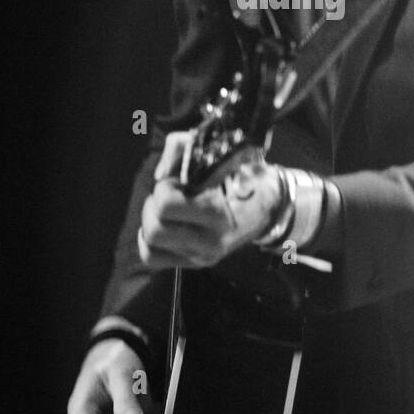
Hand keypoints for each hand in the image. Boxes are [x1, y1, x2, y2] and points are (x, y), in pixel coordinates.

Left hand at [136, 129, 284, 269]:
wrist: (267, 208)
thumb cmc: (241, 176)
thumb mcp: (219, 153)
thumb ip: (182, 148)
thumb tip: (159, 174)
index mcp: (217, 213)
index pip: (166, 206)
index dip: (165, 188)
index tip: (179, 182)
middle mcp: (209, 242)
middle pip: (154, 230)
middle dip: (154, 206)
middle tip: (169, 195)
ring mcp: (201, 258)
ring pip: (149, 245)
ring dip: (151, 222)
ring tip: (168, 212)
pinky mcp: (192, 265)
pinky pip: (151, 259)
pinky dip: (147, 242)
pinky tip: (162, 227)